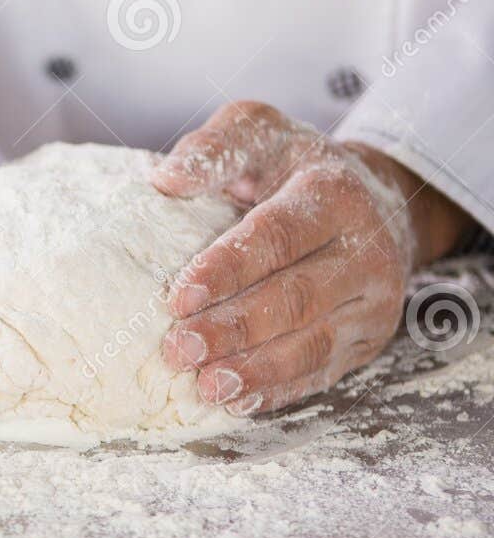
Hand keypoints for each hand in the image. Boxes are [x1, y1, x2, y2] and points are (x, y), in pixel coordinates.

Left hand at [152, 100, 471, 415]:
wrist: (373, 202)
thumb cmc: (294, 171)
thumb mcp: (260, 136)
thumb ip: (217, 147)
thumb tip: (166, 179)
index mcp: (332, 194)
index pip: (277, 237)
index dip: (227, 269)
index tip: (177, 297)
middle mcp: (365, 249)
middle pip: (295, 298)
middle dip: (233, 329)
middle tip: (178, 349)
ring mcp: (371, 301)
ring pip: (312, 343)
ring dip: (255, 369)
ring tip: (205, 385)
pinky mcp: (366, 340)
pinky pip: (321, 373)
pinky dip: (278, 391)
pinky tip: (237, 401)